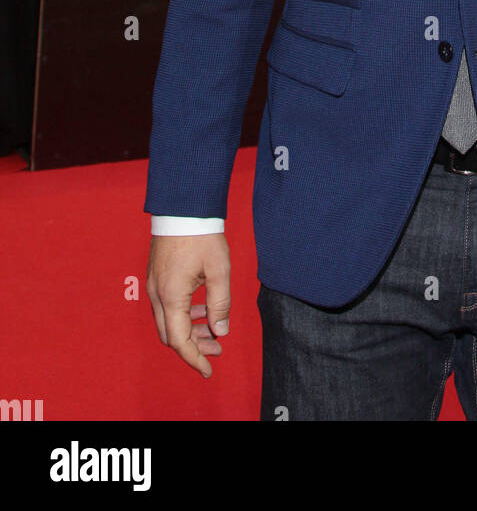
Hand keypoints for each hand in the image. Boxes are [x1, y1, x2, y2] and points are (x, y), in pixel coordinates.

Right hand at [146, 234, 230, 376]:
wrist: (183, 207)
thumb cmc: (202, 235)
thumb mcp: (219, 270)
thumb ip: (220, 304)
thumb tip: (220, 332)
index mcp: (172, 296)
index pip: (180, 340)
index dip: (194, 359)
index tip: (209, 370)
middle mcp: (157, 295)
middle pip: (171, 335)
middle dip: (193, 346)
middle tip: (217, 349)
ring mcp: (154, 286)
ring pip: (168, 321)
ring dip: (189, 330)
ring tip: (214, 330)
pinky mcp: (156, 278)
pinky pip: (167, 307)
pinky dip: (183, 315)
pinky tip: (202, 310)